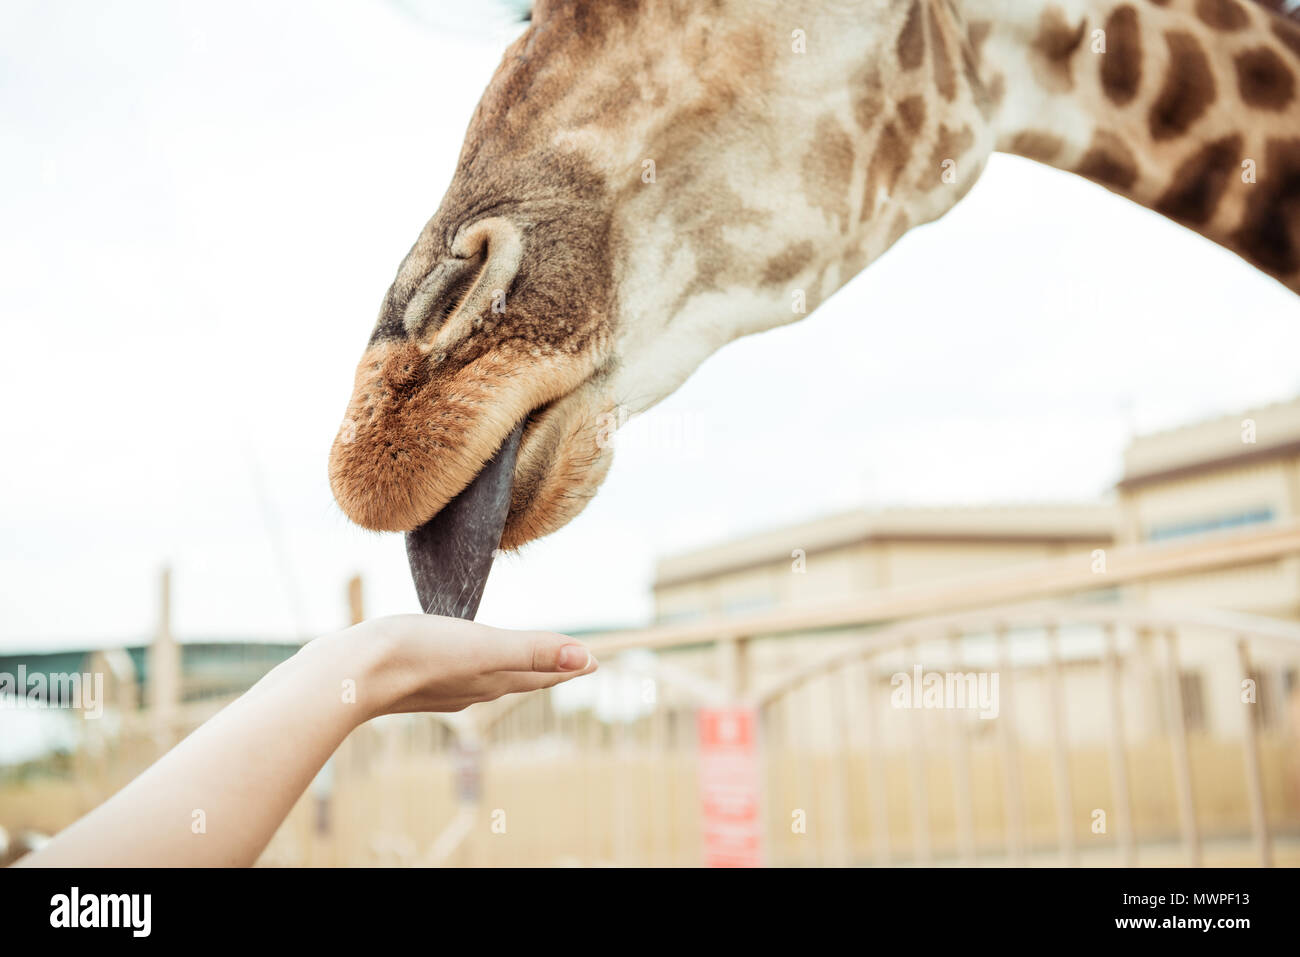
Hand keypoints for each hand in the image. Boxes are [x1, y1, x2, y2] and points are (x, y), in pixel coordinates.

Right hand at [310, 614, 598, 718]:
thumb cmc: (416, 655)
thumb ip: (533, 649)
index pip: (544, 673)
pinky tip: (461, 660)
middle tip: (570, 661)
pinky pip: (456, 671)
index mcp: (493, 678)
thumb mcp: (483, 646)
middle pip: (521, 676)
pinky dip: (473, 663)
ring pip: (489, 676)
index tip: (595, 660)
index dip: (570, 664)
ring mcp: (442, 685)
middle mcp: (473, 687)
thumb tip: (588, 659)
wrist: (348, 674)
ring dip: (512, 666)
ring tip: (524, 660)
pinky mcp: (414, 678)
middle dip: (548, 667)